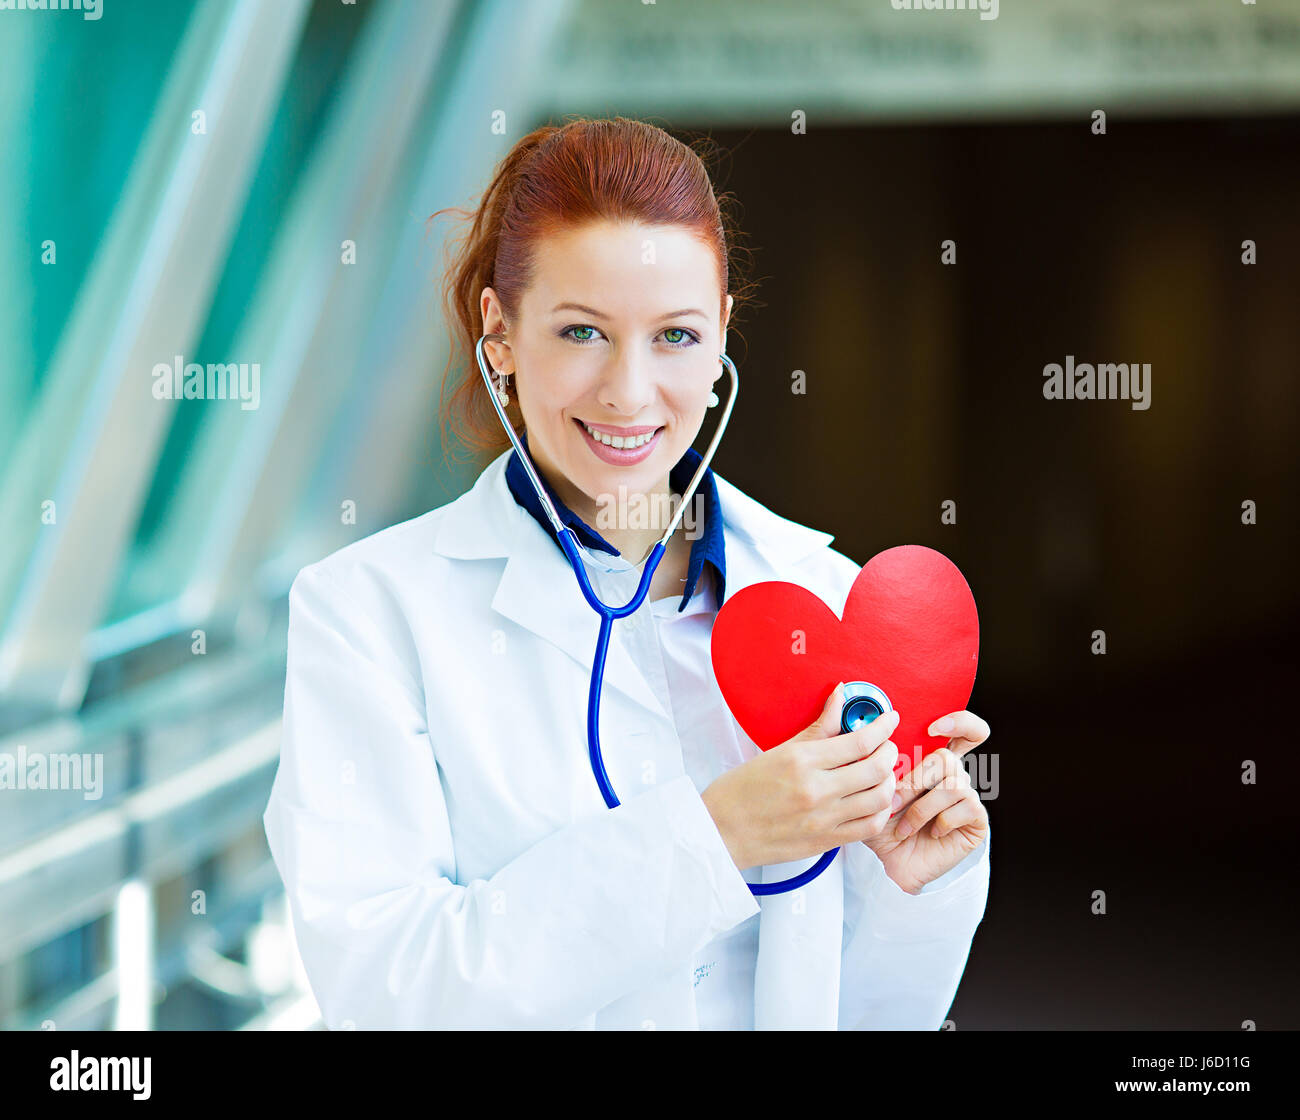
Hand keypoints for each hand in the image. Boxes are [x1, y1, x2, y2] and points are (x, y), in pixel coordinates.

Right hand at [702, 683, 900, 870]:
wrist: (720, 832)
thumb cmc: (741, 790)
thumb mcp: (778, 751)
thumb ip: (817, 728)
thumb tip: (839, 696)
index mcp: (801, 761)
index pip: (859, 741)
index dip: (883, 727)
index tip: (890, 719)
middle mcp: (816, 790)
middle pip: (877, 768)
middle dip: (890, 752)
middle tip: (886, 745)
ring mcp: (823, 819)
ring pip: (879, 798)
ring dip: (889, 781)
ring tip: (881, 773)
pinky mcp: (826, 842)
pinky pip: (869, 827)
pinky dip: (880, 810)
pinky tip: (873, 800)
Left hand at [862, 710, 990, 894]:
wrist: (891, 864)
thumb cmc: (881, 824)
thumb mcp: (870, 789)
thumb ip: (868, 759)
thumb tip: (861, 728)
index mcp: (933, 761)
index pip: (964, 728)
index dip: (958, 721)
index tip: (932, 728)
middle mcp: (954, 774)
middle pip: (947, 757)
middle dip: (915, 781)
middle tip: (894, 803)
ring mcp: (968, 796)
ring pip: (953, 783)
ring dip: (922, 807)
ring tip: (905, 826)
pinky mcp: (977, 818)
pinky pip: (966, 806)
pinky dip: (940, 822)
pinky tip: (930, 833)